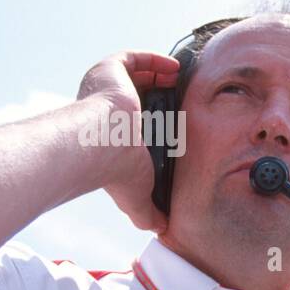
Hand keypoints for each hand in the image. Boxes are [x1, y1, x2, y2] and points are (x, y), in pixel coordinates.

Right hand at [77, 51, 179, 232]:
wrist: (100, 146)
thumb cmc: (115, 172)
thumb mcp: (137, 196)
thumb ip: (149, 212)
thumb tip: (163, 232)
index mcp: (113, 134)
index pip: (136, 123)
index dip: (160, 119)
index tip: (182, 122)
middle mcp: (107, 109)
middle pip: (137, 96)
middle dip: (162, 94)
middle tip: (188, 97)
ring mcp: (106, 88)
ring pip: (134, 75)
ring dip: (159, 75)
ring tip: (184, 80)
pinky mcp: (108, 71)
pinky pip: (131, 57)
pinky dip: (154, 59)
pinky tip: (175, 67)